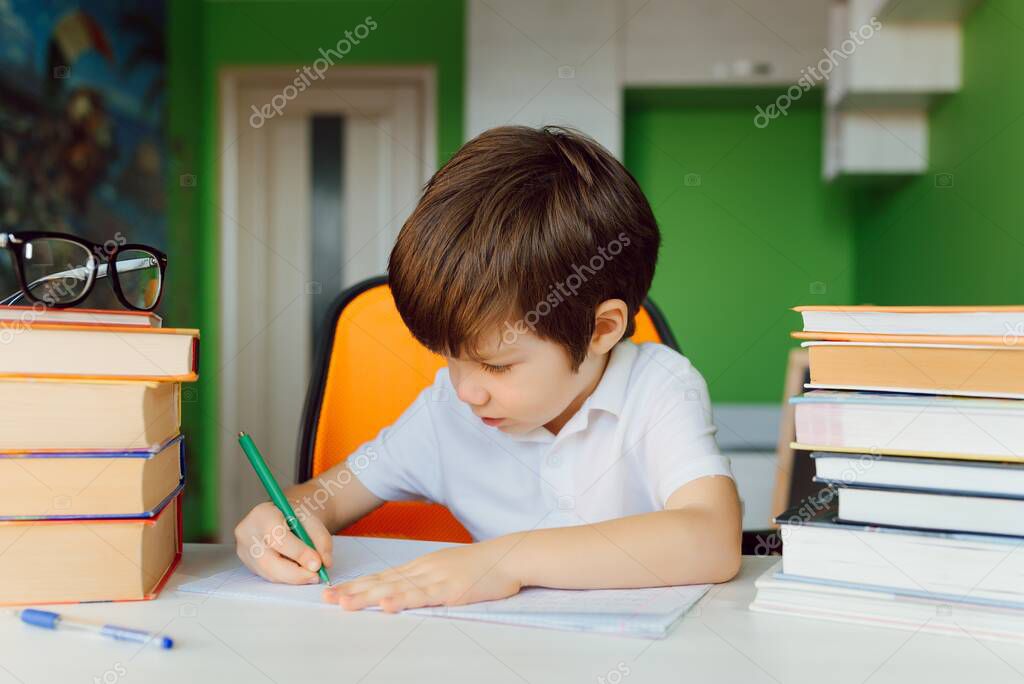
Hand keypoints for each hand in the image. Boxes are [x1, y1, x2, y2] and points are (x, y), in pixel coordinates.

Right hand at [234, 501, 332, 583]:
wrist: (282, 515)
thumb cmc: (297, 516)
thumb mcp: (313, 519)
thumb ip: (321, 540)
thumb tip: (324, 563)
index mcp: (262, 514)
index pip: (277, 537)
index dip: (298, 553)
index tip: (317, 564)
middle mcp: (247, 533)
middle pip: (268, 561)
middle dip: (295, 573)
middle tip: (316, 576)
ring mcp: (244, 550)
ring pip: (269, 572)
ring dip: (293, 577)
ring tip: (311, 575)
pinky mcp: (248, 564)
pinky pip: (268, 576)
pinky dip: (286, 577)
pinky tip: (299, 572)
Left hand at [323, 538, 522, 611]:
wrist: (508, 557)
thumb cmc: (481, 566)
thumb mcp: (447, 569)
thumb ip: (426, 580)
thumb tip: (404, 592)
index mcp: (421, 566)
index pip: (382, 576)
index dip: (357, 585)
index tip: (334, 591)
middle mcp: (423, 569)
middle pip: (382, 581)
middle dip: (353, 591)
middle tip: (326, 598)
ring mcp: (436, 578)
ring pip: (396, 588)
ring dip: (368, 597)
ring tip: (344, 604)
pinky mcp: (452, 590)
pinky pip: (424, 596)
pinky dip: (404, 600)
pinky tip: (387, 606)